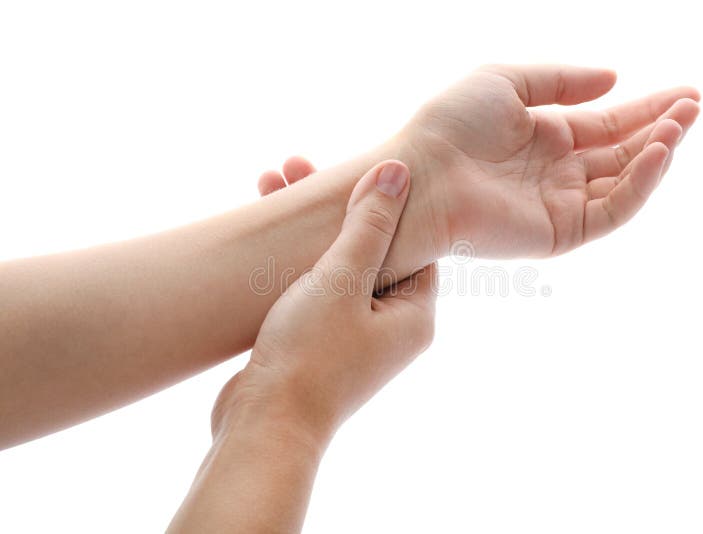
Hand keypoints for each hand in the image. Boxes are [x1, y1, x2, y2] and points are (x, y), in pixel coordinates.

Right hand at [215, 160, 436, 441]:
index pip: (410, 241)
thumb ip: (370, 225)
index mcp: (413, 314)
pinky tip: (265, 230)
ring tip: (268, 181)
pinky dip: (293, 259)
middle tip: (292, 166)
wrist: (262, 429)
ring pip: (335, 266)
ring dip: (305, 227)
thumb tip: (400, 172)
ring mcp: (352, 337)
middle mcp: (389, 327)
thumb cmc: (309, 357)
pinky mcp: (317, 343)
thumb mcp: (341, 280)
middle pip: (369, 248)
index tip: (345, 166)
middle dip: (331, 206)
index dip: (379, 199)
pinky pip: (313, 288)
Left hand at [400, 64, 700, 256]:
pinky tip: (655, 152)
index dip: (647, 108)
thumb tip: (614, 79)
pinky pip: (611, 211)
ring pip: (624, 182)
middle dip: (661, 129)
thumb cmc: (450, 125)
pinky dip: (638, 185)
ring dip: (656, 153)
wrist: (421, 175)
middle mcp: (557, 172)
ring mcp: (560, 204)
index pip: (609, 124)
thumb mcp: (507, 82)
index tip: (686, 92)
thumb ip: (562, 81)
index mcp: (545, 137)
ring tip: (680, 124)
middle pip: (623, 152)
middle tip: (695, 106)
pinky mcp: (559, 232)